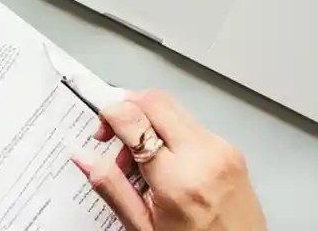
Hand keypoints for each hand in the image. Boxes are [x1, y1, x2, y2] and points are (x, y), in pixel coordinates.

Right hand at [73, 90, 266, 230]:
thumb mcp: (144, 228)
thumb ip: (113, 189)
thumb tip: (86, 160)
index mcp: (178, 180)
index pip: (134, 119)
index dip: (109, 113)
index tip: (101, 124)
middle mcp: (203, 156)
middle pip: (155, 100)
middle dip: (127, 106)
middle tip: (112, 133)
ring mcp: (222, 149)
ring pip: (174, 108)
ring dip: (148, 120)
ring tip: (138, 157)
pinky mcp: (232, 150)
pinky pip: (192, 124)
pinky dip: (170, 131)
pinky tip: (163, 160)